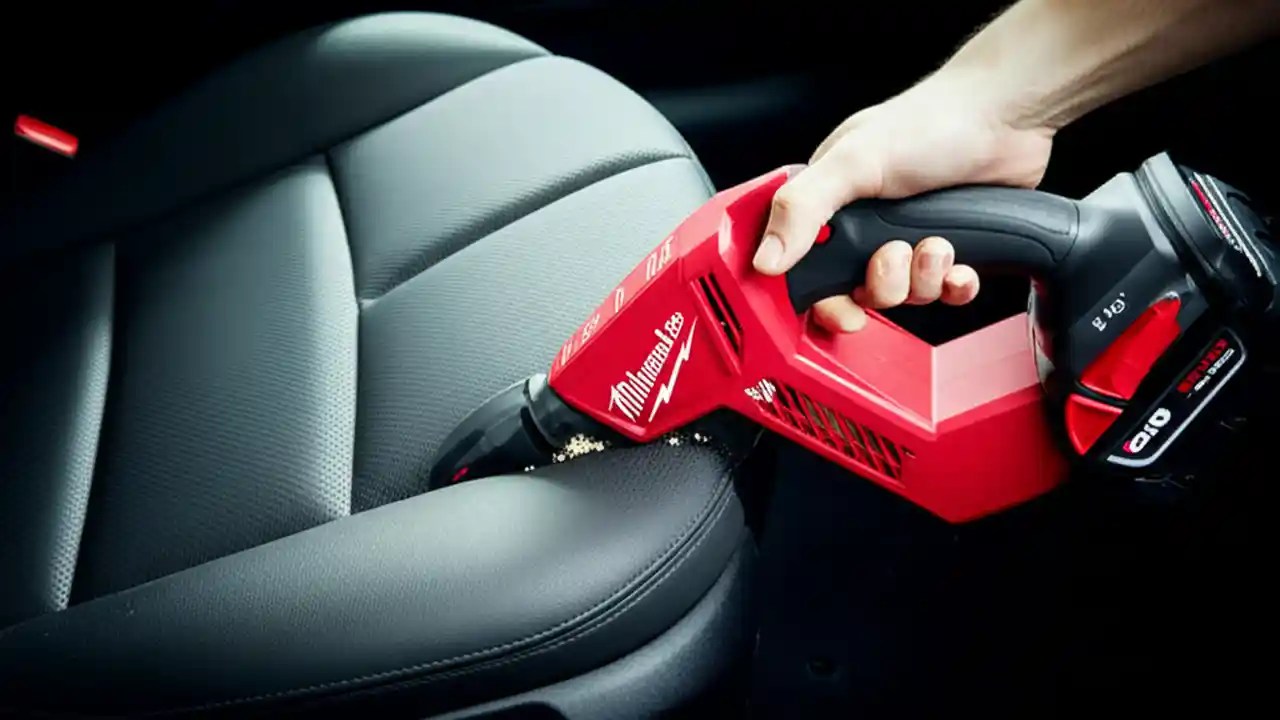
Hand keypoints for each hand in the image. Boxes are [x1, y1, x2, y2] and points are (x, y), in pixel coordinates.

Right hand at [753, 75, 1054, 330]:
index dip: (822, 297)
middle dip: (883, 285)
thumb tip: (764, 259)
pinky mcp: (952, 249)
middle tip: (894, 254)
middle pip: (859, 292)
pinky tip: (961, 262)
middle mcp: (867, 225)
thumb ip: (803, 208)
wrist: (1007, 113)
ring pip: (906, 295)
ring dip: (924, 277)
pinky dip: (956, 284)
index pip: (807, 268)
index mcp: (832, 204)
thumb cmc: (930, 121)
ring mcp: (910, 237)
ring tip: (937, 241)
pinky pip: (947, 292)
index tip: (842, 307)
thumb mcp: (853, 162)